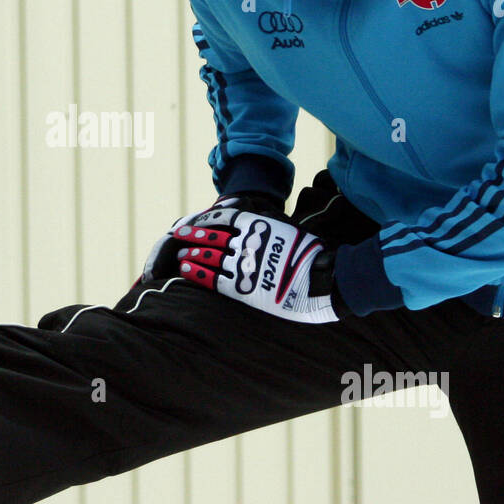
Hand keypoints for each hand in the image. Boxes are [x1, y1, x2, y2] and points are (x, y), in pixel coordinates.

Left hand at [144, 201, 341, 324]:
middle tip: (180, 235)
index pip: (224, 218)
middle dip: (193, 235)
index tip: (195, 221)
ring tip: (181, 255)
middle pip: (211, 236)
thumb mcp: (289, 228)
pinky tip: (186, 270)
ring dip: (192, 254)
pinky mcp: (243, 288)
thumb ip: (267, 221)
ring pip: (209, 256)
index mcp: (259, 225)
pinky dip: (197, 273)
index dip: (206, 219)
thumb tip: (251, 215)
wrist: (324, 282)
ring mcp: (244, 265)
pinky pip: (213, 279)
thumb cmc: (310, 254)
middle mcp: (247, 242)